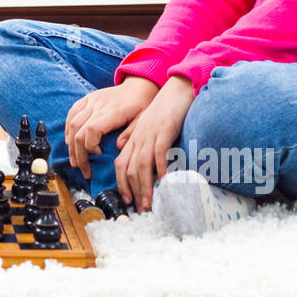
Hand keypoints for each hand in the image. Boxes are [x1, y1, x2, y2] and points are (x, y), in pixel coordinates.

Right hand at [65, 77, 159, 177]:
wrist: (139, 84)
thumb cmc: (142, 104)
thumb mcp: (144, 119)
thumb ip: (131, 133)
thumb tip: (119, 146)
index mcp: (112, 111)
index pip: (92, 129)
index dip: (90, 146)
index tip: (98, 156)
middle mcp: (98, 105)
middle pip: (78, 130)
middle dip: (78, 154)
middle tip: (84, 170)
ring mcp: (90, 101)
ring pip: (72, 123)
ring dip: (70, 145)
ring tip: (75, 161)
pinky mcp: (87, 98)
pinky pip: (71, 113)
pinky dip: (67, 129)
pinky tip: (70, 142)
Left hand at [114, 75, 195, 209]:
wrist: (176, 88)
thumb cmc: (164, 108)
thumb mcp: (145, 122)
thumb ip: (133, 135)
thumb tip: (121, 147)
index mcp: (133, 138)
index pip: (121, 165)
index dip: (122, 184)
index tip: (128, 200)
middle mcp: (138, 138)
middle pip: (129, 169)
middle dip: (133, 192)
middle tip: (139, 209)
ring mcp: (151, 135)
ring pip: (142, 166)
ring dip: (145, 188)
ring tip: (149, 204)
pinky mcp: (164, 131)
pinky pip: (160, 153)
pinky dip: (161, 170)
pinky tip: (165, 183)